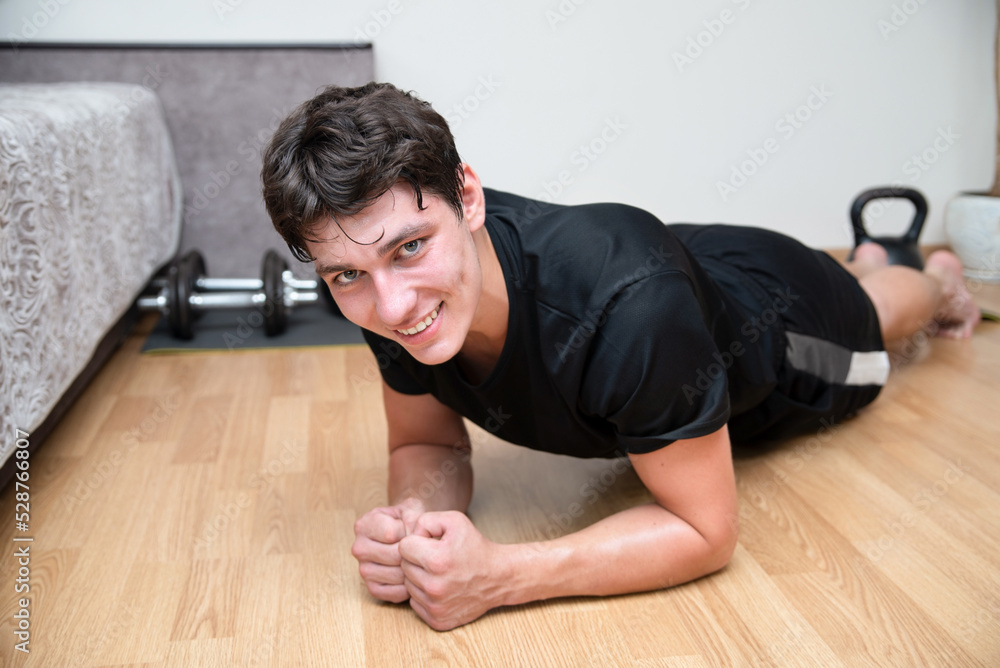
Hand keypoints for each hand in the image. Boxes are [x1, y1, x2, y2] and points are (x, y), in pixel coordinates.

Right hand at [351, 497, 425, 602]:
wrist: (410, 532)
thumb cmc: (410, 519)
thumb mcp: (412, 509)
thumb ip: (413, 519)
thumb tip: (414, 540)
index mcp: (363, 525)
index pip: (391, 533)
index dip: (410, 532)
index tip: (413, 529)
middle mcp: (359, 548)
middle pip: (394, 555)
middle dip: (413, 552)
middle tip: (421, 548)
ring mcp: (363, 570)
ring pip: (397, 575)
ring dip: (413, 569)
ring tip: (418, 560)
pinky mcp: (372, 588)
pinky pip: (395, 593)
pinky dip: (409, 586)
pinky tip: (413, 574)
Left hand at [399, 511, 508, 630]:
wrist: (498, 577)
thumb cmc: (475, 547)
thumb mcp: (455, 521)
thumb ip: (426, 520)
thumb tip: (409, 535)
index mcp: (437, 561)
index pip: (403, 547)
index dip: (417, 541)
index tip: (431, 544)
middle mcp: (434, 587)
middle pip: (404, 567)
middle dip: (417, 560)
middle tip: (437, 558)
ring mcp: (436, 606)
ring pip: (408, 586)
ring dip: (420, 577)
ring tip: (440, 573)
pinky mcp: (437, 620)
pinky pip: (414, 603)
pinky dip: (424, 595)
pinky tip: (441, 587)